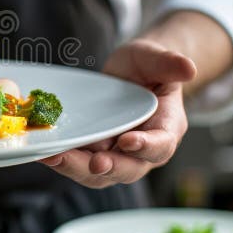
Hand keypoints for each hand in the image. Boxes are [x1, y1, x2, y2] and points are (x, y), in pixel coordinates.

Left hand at [40, 39, 196, 187]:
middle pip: (129, 169)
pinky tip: (44, 153)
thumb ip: (169, 64)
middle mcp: (144, 150)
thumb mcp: (157, 59)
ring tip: (55, 158)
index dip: (146, 146)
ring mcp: (117, 155)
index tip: (128, 141)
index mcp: (167, 128)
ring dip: (78, 169)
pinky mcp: (94, 153)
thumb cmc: (147, 67)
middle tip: (94, 161)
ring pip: (100, 174)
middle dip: (110, 167)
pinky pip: (80, 164)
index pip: (161, 144)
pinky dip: (63, 161)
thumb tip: (188, 67)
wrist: (130, 73)